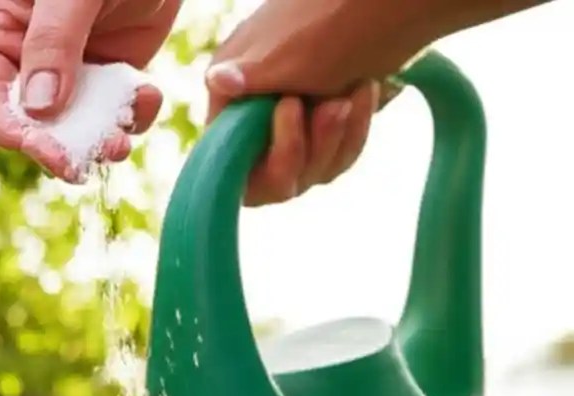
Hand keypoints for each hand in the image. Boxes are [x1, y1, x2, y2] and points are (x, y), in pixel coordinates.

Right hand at [0, 0, 182, 181]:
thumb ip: (53, 43)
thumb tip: (38, 111)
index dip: (8, 129)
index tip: (42, 150)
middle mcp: (28, 56)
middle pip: (26, 121)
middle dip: (54, 146)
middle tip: (81, 167)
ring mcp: (71, 67)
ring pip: (71, 125)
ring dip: (96, 141)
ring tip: (122, 144)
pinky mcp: (111, 72)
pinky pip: (113, 111)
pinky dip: (132, 116)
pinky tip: (148, 95)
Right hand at [204, 0, 435, 205]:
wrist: (389, 6)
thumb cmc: (330, 24)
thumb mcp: (283, 57)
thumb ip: (245, 79)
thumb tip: (215, 78)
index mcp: (233, 91)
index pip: (226, 154)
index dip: (254, 160)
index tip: (287, 127)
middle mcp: (257, 109)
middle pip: (270, 171)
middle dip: (303, 151)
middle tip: (329, 108)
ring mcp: (296, 119)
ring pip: (308, 168)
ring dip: (332, 140)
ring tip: (349, 96)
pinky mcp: (328, 124)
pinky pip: (334, 155)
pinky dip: (353, 132)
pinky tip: (366, 94)